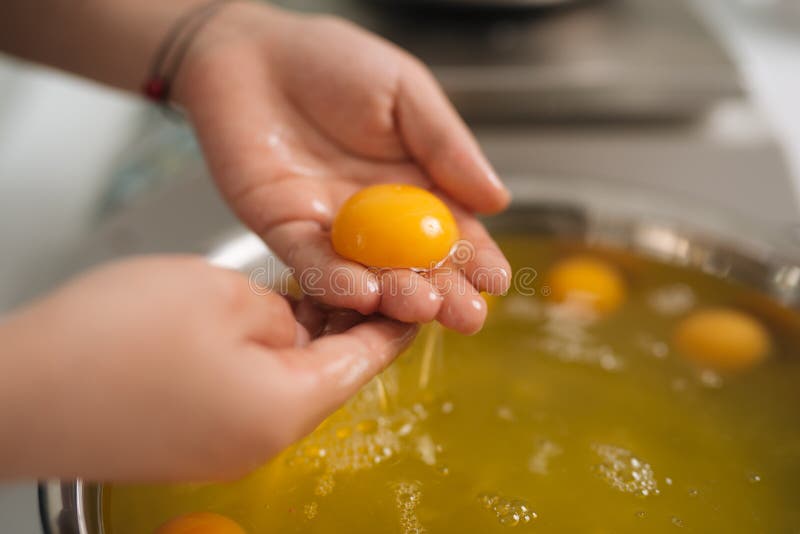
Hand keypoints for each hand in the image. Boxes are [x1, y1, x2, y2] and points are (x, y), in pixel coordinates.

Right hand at [0, 257, 415, 480]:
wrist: (17, 392)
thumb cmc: (115, 339)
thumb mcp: (226, 296)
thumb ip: (286, 311)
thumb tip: (300, 327)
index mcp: (287, 408)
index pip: (366, 361)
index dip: (394, 319)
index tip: (415, 290)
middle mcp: (264, 441)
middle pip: (329, 375)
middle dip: (346, 322)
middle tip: (358, 274)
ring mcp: (224, 447)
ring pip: (288, 382)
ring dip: (302, 337)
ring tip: (305, 286)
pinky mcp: (190, 441)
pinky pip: (249, 393)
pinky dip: (263, 355)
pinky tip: (253, 316)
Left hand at [173, 4, 511, 333]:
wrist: (253, 51)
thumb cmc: (332, 61)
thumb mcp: (405, 92)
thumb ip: (446, 145)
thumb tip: (497, 199)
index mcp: (415, 185)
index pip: (453, 233)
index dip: (476, 259)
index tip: (496, 281)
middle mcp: (377, 217)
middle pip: (416, 266)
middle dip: (443, 292)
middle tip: (466, 316)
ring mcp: (332, 228)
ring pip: (368, 274)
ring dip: (394, 297)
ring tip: (422, 307)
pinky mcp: (284, 230)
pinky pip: (310, 264)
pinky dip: (334, 282)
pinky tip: (363, 294)